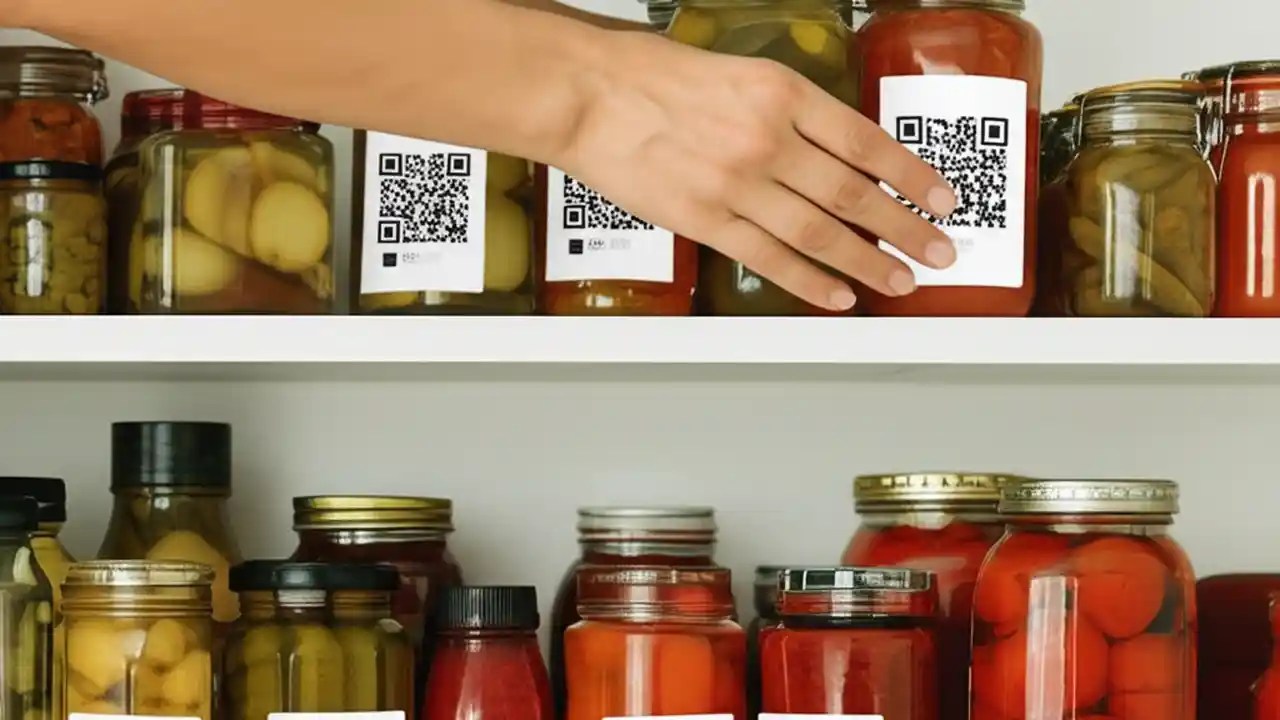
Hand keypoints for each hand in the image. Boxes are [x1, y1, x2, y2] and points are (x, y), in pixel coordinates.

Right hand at [555, 31, 957, 310]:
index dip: (912, 175)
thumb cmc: (655, 76)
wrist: (591, 95)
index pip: (867, 141)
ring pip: (820, 233)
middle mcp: (768, 140)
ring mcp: (738, 185)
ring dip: (869, 262)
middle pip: (854, 194)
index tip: (943, 197)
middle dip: (907, 228)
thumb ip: (792, 111)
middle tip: (941, 252)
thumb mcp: (741, 73)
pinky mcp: (705, 220)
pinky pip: (770, 257)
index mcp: (782, 94)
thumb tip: (841, 153)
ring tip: (902, 281)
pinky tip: (838, 296)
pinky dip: (810, 281)